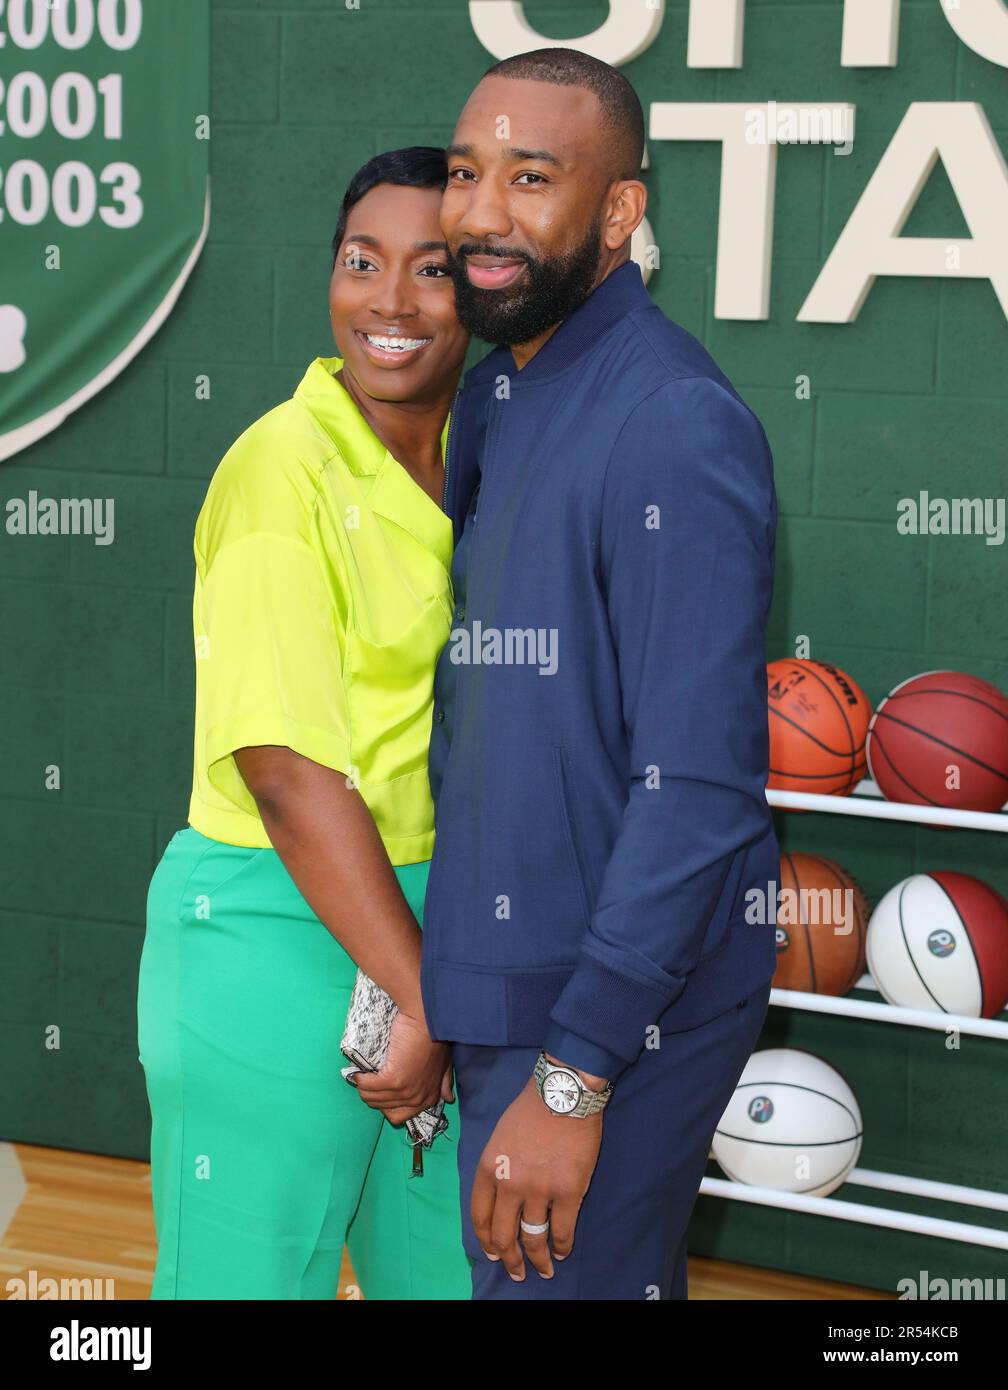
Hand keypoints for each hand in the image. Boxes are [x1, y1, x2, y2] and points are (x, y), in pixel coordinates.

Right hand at [353, 1012, 450, 1123]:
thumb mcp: (445, 1064)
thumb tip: (448, 1098)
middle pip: (385, 1111)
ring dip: (364, 1088)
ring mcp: (405, 1091)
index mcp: (428, 1098)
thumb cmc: (435, 1037)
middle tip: (370, 1082)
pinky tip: (360, 1072)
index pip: (401, 1116)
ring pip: (372, 1099)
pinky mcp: (393, 1080)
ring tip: (362, 1076)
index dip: (388, 1105)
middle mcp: (417, 1100)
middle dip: (374, 1098)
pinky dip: (360, 1080)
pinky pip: (368, 1087)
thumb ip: (444, 1082)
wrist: (426, 1021)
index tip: (382, 1091)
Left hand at [471, 1067, 603, 1281]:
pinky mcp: (568, 1192)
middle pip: (504, 1235)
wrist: (562, 1094)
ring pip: (533, 1238)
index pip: (480, 1217)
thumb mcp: (499, 1136)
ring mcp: (539, 1191)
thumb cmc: (530, 1109)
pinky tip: (563, 1251)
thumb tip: (502, 1194)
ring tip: (544, 1269)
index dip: (487, 1241)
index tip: (494, 1254)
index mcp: (489, 1169)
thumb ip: (497, 1166)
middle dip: (511, 1259)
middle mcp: (509, 1185)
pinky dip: (563, 1245)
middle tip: (518, 1272)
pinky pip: (563, 1229)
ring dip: (538, 1259)